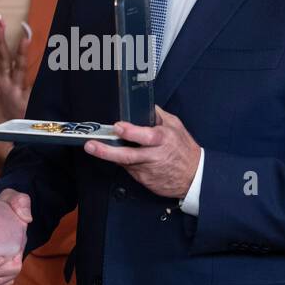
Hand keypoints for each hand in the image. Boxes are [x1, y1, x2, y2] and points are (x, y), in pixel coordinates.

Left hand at [83, 105, 200, 198]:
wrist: (194, 177)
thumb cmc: (185, 150)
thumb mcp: (176, 126)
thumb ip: (158, 115)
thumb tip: (143, 105)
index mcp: (164, 140)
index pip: (146, 136)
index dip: (131, 132)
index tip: (118, 127)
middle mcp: (155, 156)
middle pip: (128, 155)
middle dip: (107, 151)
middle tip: (91, 146)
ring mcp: (148, 170)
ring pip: (124, 163)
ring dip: (109, 156)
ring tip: (94, 148)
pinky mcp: (145, 180)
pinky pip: (129, 169)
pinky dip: (122, 163)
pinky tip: (118, 156)